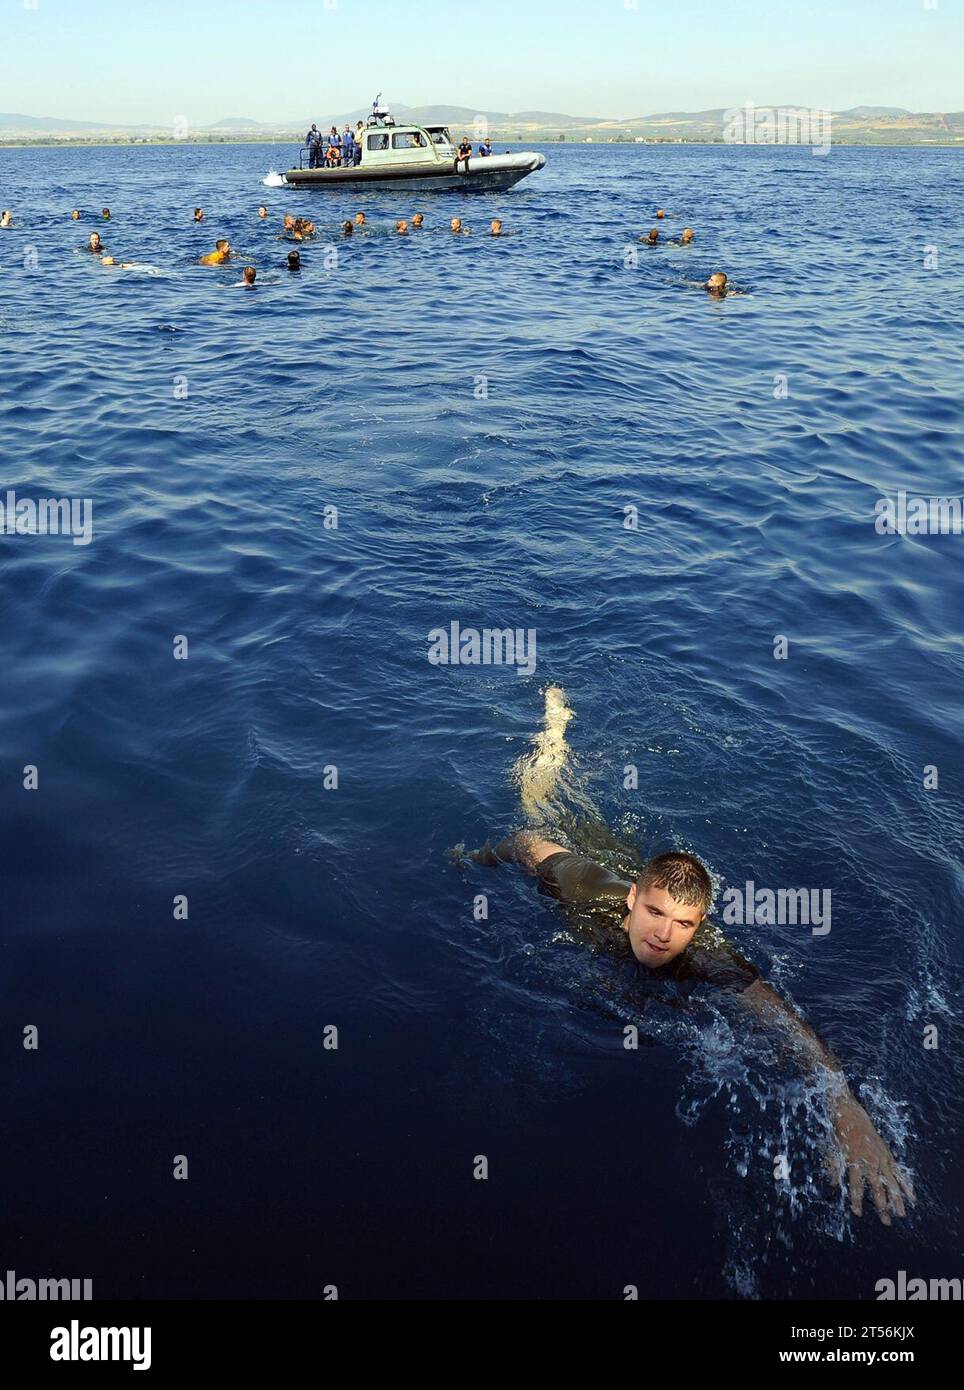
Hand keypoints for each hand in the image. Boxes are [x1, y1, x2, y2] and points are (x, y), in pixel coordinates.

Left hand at [826, 1092, 915, 1224]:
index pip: (856, 1185)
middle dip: (882, 1206)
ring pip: (891, 1182)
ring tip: (901, 1214)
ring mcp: (881, 1158)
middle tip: (885, 1222)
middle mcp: (870, 1161)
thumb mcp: (832, 1151)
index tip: (857, 1212)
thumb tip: (833, 1186)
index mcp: (854, 1161)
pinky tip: (911, 1197)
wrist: (852, 1116)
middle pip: (877, 1188)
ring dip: (897, 1199)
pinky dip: (906, 1185)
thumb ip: (834, 1169)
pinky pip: (899, 1172)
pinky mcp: (888, 1155)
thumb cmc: (840, 1135)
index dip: (856, 1200)